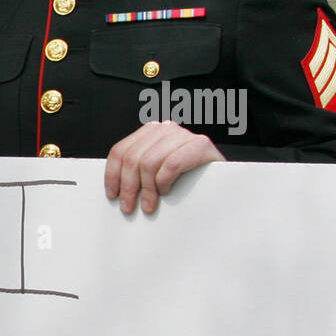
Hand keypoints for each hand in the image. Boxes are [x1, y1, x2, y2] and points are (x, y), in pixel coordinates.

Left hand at [105, 121, 225, 214]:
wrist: (223, 180)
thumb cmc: (187, 178)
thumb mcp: (156, 171)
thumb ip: (138, 171)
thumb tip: (114, 190)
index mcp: (150, 132)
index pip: (121, 150)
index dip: (112, 175)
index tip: (112, 195)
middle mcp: (165, 129)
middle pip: (133, 158)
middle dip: (129, 187)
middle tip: (129, 206)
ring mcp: (183, 135)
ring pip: (149, 162)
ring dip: (147, 189)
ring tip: (150, 205)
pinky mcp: (200, 145)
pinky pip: (171, 165)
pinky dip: (164, 182)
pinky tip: (166, 192)